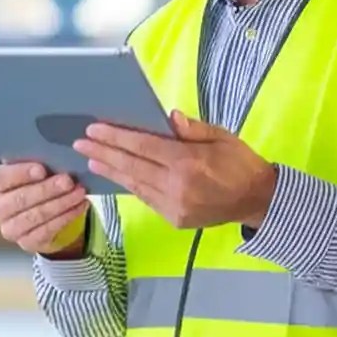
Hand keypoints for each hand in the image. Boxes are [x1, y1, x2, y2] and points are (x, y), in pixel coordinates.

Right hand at [0, 162, 89, 255]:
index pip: (1, 178)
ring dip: (61, 203)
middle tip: (68, 181)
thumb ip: (39, 163)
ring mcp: (10, 228)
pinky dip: (66, 217)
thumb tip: (58, 157)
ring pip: (35, 216)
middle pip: (20, 199)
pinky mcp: (26, 243)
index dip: (21, 173)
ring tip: (79, 193)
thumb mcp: (35, 170)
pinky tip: (80, 206)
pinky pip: (47, 230)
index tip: (42, 169)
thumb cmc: (37, 184)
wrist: (43, 213)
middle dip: (47, 189)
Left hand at [73, 110, 276, 229]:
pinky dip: (130, 186)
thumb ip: (192, 128)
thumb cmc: (240, 163)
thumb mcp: (221, 136)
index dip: (116, 137)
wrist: (258, 200)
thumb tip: (167, 118)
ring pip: (134, 185)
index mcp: (189, 162)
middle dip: (103, 153)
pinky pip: (146, 198)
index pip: (143, 147)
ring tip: (90, 160)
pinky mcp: (174, 219)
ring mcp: (174, 206)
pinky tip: (116, 176)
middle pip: (132, 166)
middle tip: (79, 143)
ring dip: (111, 171)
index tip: (94, 129)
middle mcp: (178, 186)